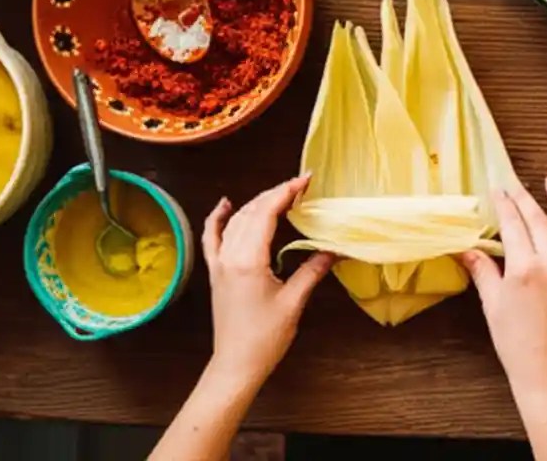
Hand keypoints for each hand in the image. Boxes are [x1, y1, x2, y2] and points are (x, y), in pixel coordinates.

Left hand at [202, 175, 333, 385]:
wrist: (236, 364)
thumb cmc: (265, 337)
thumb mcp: (293, 302)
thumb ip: (312, 270)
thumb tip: (334, 248)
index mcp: (248, 260)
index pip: (266, 213)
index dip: (286, 192)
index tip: (306, 180)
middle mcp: (229, 256)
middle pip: (251, 212)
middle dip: (276, 194)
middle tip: (301, 185)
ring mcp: (219, 263)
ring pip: (236, 221)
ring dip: (257, 203)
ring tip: (280, 194)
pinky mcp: (215, 272)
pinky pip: (212, 237)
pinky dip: (218, 218)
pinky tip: (225, 204)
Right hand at [458, 176, 546, 394]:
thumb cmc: (516, 341)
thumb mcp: (493, 304)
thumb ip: (483, 271)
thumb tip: (467, 249)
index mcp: (524, 267)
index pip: (513, 224)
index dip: (504, 205)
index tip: (498, 191)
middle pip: (538, 218)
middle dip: (526, 197)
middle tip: (516, 184)